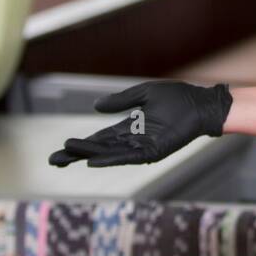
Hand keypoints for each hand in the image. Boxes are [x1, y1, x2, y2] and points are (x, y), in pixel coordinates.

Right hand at [48, 81, 232, 167]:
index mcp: (130, 127)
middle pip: (100, 149)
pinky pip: (130, 157)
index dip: (81, 144)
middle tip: (54, 159)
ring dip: (89, 155)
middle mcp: (133, 139)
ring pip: (110, 153)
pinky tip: (94, 161)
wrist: (202, 104)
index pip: (100, 138)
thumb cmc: (178, 98)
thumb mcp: (144, 94)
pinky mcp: (154, 150)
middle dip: (77, 154)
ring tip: (69, 153)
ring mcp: (143, 147)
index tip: (61, 148)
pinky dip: (111, 159)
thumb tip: (96, 106)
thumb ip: (121, 101)